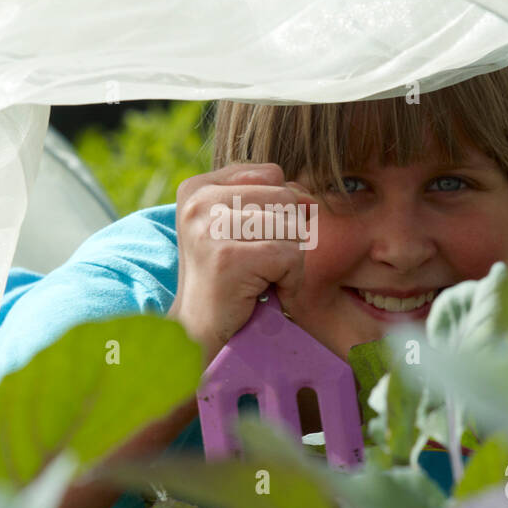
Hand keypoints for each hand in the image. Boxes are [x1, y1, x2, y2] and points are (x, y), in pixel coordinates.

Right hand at [166, 162, 317, 364]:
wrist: (197, 333)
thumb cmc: (225, 281)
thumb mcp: (238, 228)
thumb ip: (269, 199)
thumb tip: (309, 198)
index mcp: (198, 186)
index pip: (271, 174)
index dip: (278, 210)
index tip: (253, 240)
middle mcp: (199, 200)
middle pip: (285, 198)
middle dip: (285, 237)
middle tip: (257, 266)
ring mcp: (211, 227)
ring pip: (292, 227)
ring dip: (288, 262)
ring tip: (258, 280)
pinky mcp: (229, 257)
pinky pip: (290, 256)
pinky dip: (289, 282)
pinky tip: (262, 293)